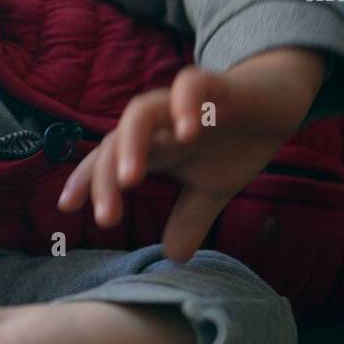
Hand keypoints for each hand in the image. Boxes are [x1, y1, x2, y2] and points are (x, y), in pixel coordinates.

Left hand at [57, 48, 326, 262]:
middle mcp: (158, 122)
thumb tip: (174, 257)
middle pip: (114, 142)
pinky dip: (184, 105)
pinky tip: (187, 132)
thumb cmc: (234, 143)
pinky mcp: (214, 85)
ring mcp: (181, 102)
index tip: (67, 207)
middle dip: (103, 179)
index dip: (85, 180)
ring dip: (131, 144)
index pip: (106, 160)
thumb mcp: (210, 191)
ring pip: (140, 111)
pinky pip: (191, 85)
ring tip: (129, 180)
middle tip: (106, 218)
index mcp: (151, 145)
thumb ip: (188, 220)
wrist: (277, 103)